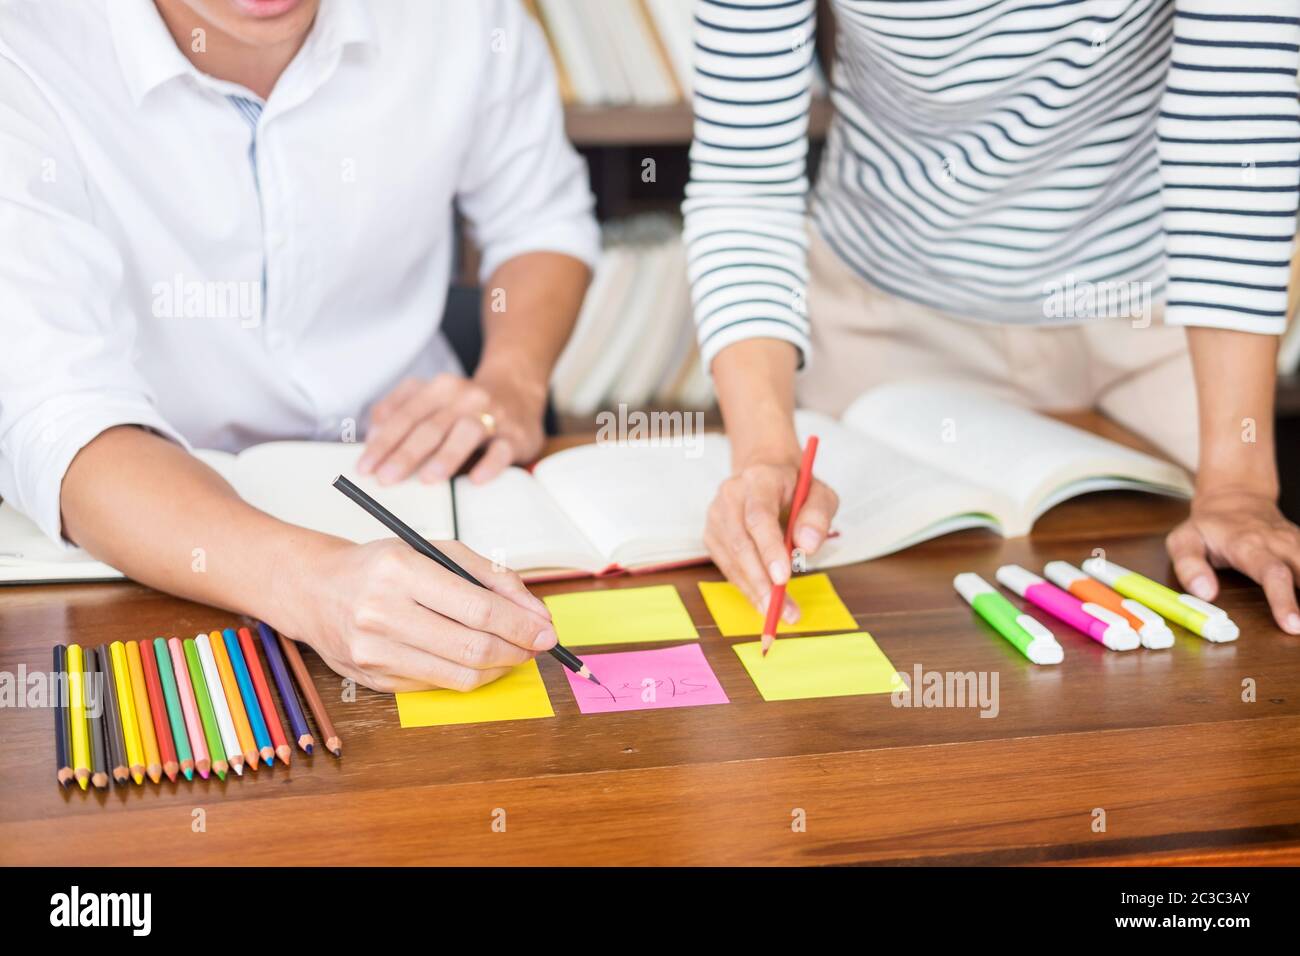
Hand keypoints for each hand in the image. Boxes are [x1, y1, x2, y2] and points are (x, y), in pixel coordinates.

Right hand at [281, 537, 557, 692]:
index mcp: (400, 571)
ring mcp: (374, 652)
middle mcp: (382, 613)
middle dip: (518, 651)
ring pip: (459, 677)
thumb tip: (537, 615)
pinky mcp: (372, 680)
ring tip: (514, 654)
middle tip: (538, 646)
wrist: (316, 590)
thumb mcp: (436, 551)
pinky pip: (438, 685)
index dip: (522, 625)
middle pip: (473, 648)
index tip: (547, 631)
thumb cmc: (383, 566)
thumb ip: (491, 577)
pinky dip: (468, 676)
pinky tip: (478, 661)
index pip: (479, 609)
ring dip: (499, 669)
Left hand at [357, 372, 545, 484]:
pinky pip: (503, 450)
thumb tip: (374, 439)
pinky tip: (476, 480)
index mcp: (439, 388)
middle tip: (386, 479)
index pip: (405, 415)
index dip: (383, 442)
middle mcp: (465, 397)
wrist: (517, 390)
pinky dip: (489, 465)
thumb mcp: (432, 398)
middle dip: (405, 454)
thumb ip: (402, 413)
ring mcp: (493, 415)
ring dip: (446, 456)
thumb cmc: (465, 404)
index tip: (365, 467)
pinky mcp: (515, 435)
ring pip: (467, 432)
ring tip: (428, 480)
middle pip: (431, 426)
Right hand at [703, 455, 838, 618]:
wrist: (765, 472)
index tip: (783, 580)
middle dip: (761, 580)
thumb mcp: (820, 493)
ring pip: (731, 559)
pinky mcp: (712, 534)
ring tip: (779, 613)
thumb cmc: (795, 487)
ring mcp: (716, 515)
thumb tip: (807, 547)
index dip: (769, 550)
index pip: (759, 516)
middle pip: (741, 543)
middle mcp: (731, 494)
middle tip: (781, 609)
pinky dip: (746, 587)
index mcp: (759, 479)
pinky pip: (727, 566)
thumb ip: (818, 516)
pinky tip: (763, 600)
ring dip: (754, 590)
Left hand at [1166, 485, 1299, 633]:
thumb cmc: (1207, 527)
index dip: (1285, 600)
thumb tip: (1206, 594)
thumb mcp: (1183, 541)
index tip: (1294, 626)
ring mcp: (1298, 545)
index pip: (1272, 574)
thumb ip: (1190, 567)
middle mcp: (1281, 545)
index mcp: (1249, 546)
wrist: (1234, 499)